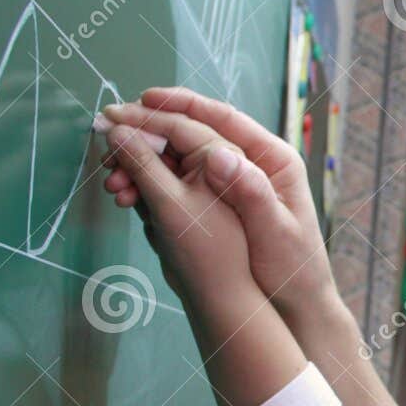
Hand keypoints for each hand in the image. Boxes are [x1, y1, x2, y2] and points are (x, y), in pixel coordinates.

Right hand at [101, 90, 333, 317]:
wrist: (296, 303)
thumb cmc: (293, 268)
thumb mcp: (274, 232)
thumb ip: (250, 192)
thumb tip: (219, 153)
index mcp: (273, 158)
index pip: (220, 118)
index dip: (179, 106)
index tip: (141, 101)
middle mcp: (250, 162)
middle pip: (193, 132)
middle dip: (149, 133)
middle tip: (110, 132)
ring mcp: (230, 182)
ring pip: (178, 158)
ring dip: (142, 162)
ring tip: (111, 174)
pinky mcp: (216, 202)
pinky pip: (176, 182)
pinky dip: (149, 185)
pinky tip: (127, 195)